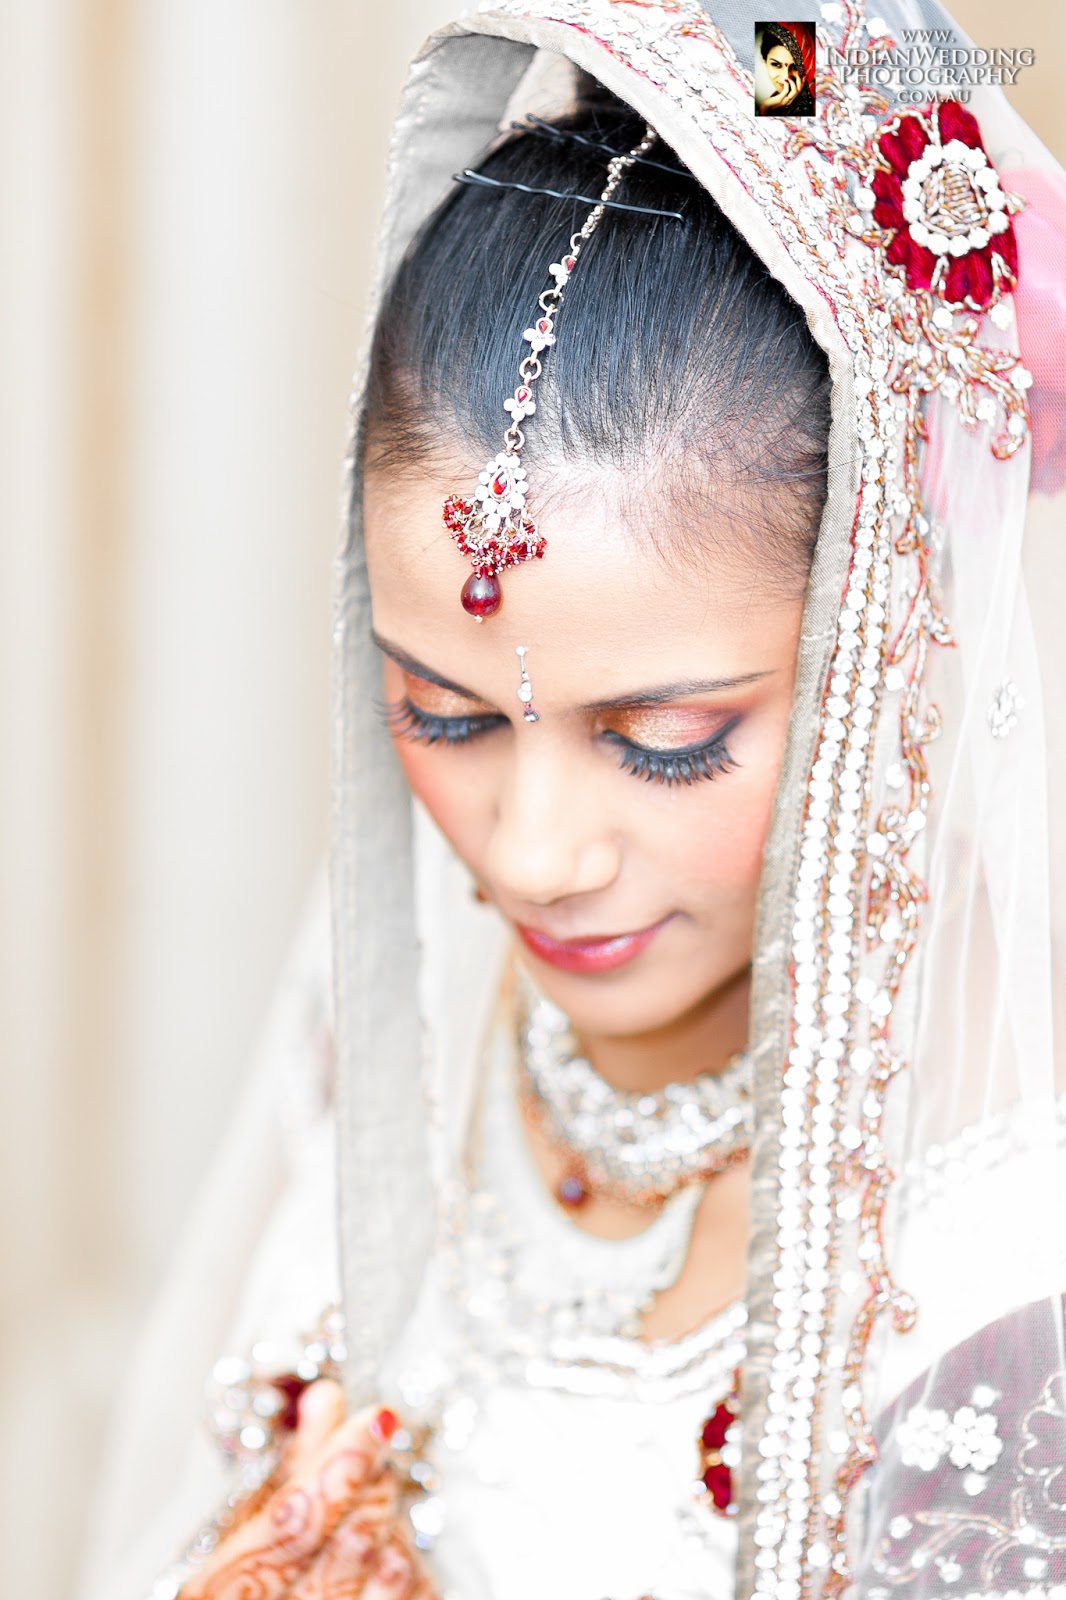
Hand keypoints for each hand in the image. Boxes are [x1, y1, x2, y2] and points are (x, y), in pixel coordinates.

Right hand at [182, 1380, 438, 1598]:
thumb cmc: (245, 1585)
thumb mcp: (247, 1528)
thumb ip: (288, 1466)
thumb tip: (326, 1396)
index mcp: (226, 1589)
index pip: (294, 1521)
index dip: (340, 1463)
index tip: (377, 1417)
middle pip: (349, 1544)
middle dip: (374, 1482)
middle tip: (380, 1446)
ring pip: (391, 1568)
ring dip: (392, 1517)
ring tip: (377, 1493)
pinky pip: (417, 1592)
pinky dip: (408, 1554)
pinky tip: (389, 1542)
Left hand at [764, 70, 800, 108]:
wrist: (764, 107)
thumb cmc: (772, 100)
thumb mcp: (780, 94)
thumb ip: (785, 90)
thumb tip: (788, 80)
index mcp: (790, 100)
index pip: (799, 91)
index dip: (802, 83)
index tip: (804, 76)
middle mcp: (789, 101)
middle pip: (799, 90)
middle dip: (800, 81)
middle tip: (798, 74)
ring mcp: (785, 101)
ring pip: (795, 91)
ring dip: (794, 82)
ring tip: (790, 77)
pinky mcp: (780, 100)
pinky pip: (786, 91)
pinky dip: (787, 84)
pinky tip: (785, 80)